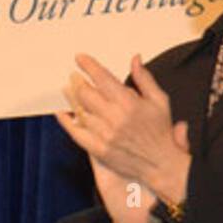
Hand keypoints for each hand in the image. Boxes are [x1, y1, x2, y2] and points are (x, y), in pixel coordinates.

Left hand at [54, 53, 191, 203]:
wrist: (161, 164)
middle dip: (77, 81)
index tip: (80, 58)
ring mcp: (104, 134)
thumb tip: (134, 59)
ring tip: (67, 89)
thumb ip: (144, 79)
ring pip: (80, 110)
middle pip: (86, 93)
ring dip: (71, 97)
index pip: (102, 78)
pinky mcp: (98, 148)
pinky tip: (62, 112)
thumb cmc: (160, 132)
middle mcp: (114, 117)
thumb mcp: (159, 101)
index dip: (88, 66)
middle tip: (74, 76)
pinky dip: (66, 121)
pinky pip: (76, 132)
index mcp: (129, 103)